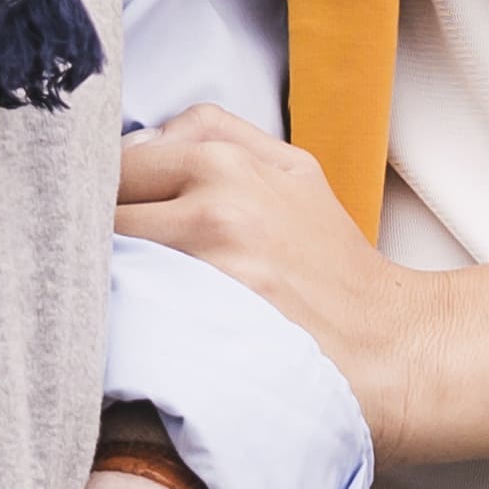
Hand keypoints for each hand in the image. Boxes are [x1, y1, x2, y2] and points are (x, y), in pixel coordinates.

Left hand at [119, 124, 488, 467]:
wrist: (395, 351)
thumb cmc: (335, 267)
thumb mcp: (293, 172)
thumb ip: (216, 137)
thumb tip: (133, 140)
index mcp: (228, 163)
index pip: (118, 161)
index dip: (104, 192)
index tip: (104, 220)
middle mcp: (213, 207)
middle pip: (100, 210)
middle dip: (93, 233)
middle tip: (100, 264)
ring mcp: (204, 273)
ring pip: (103, 264)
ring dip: (99, 280)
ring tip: (118, 301)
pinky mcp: (199, 334)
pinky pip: (122, 316)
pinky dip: (116, 319)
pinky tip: (132, 333)